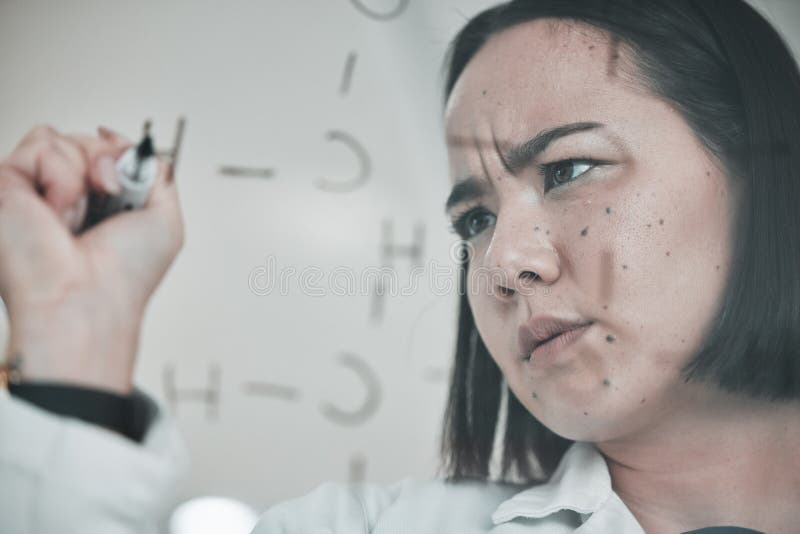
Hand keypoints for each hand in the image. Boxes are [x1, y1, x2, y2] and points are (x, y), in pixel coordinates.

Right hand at [0, 125, 184, 393]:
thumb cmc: (125, 275)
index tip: (126, 170)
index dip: (117, 152)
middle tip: (111, 196)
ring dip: (85, 172)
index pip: (103, 151)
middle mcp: (65, 197)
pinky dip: (62, 178)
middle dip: (108, 161)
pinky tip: (57, 213)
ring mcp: (34, 190)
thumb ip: (158, 176)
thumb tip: (128, 144)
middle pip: (85, 139)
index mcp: (98, 204)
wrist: (88, 300)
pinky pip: (41, 145)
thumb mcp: (165, 221)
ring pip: (61, 138)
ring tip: (80, 216)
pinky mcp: (7, 183)